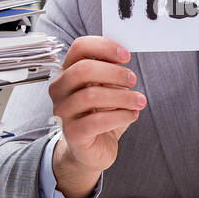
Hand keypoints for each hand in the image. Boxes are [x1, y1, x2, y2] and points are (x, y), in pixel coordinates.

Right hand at [48, 36, 144, 197]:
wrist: (92, 150)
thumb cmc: (101, 115)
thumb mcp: (107, 89)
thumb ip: (111, 73)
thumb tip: (123, 59)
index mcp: (68, 72)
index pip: (79, 47)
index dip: (104, 46)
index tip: (126, 56)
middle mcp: (60, 89)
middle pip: (83, 69)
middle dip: (114, 73)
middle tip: (132, 80)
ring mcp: (62, 112)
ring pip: (91, 95)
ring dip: (122, 97)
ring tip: (139, 101)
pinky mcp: (72, 133)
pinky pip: (96, 121)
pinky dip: (120, 116)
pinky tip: (132, 115)